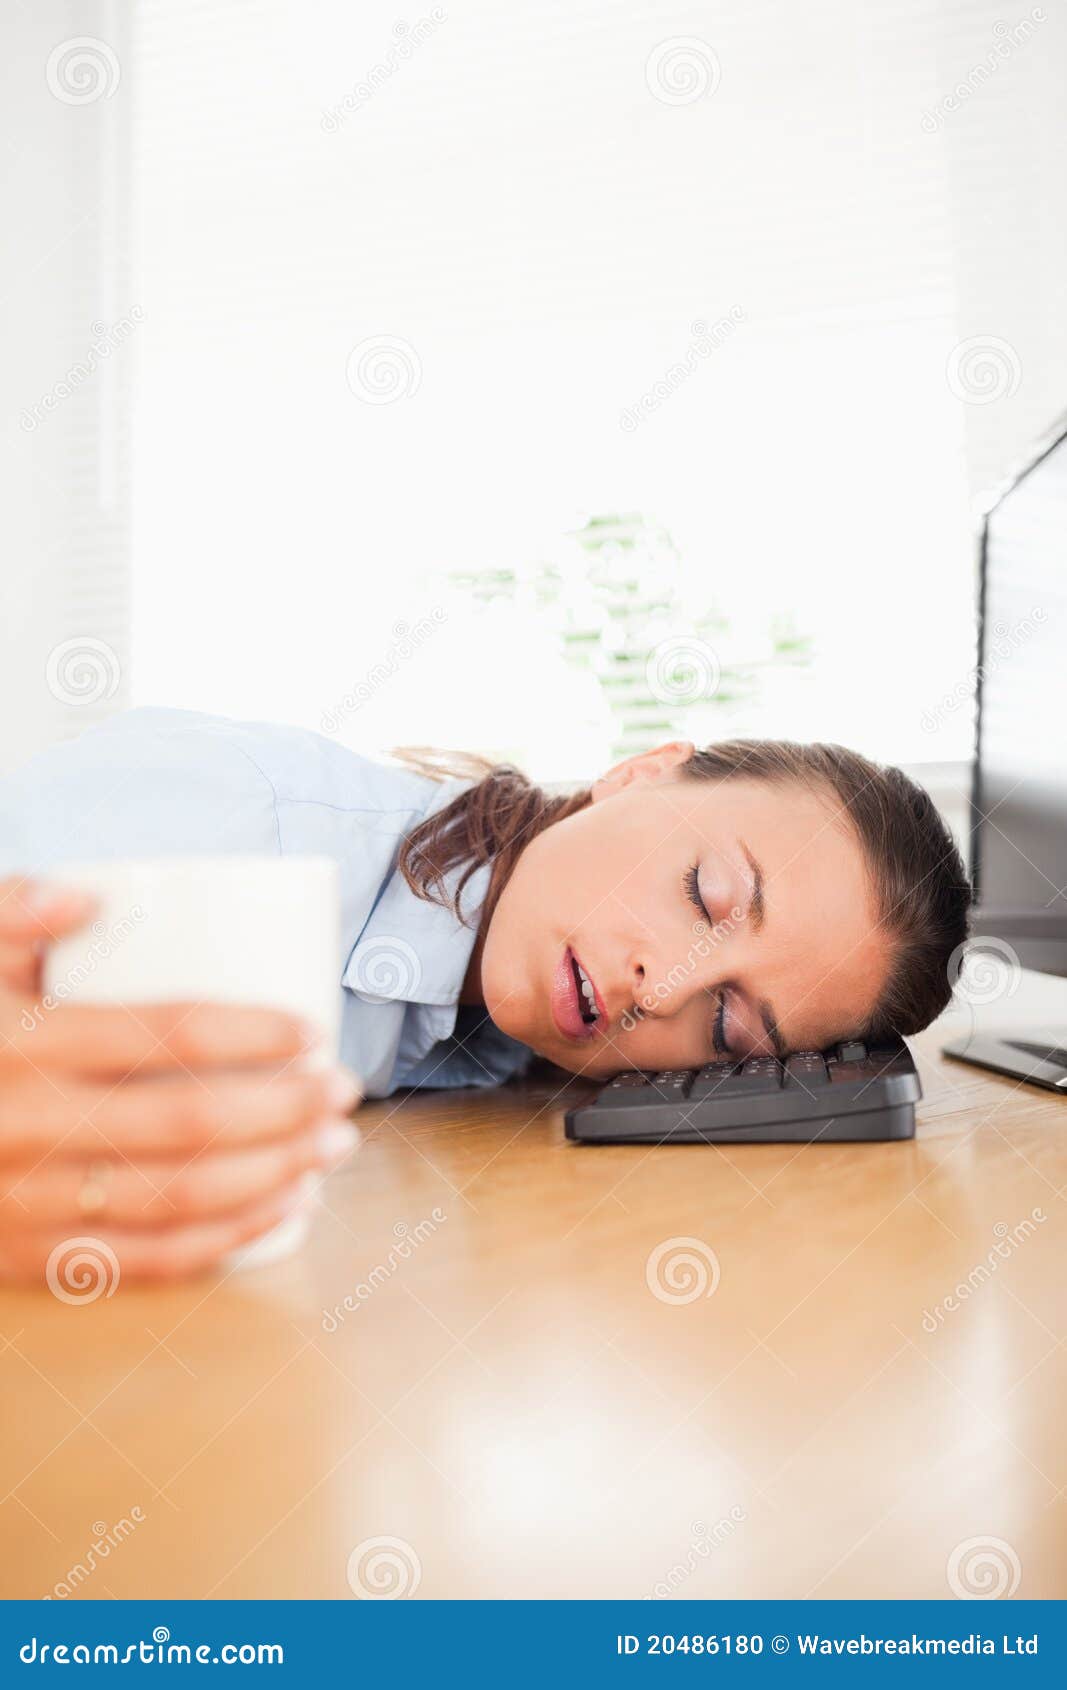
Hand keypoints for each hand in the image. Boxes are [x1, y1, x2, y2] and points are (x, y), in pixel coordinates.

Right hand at [0, 877, 361, 1283]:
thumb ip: (10, 915)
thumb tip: (86, 895)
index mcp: (22, 1042)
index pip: (161, 1034)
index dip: (248, 1032)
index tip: (308, 1029)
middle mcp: (29, 1126)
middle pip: (189, 1121)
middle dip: (285, 1108)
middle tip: (343, 1090)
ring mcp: (31, 1203)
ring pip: (180, 1196)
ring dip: (273, 1174)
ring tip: (328, 1148)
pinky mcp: (33, 1260)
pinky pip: (146, 1259)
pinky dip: (226, 1239)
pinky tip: (281, 1209)